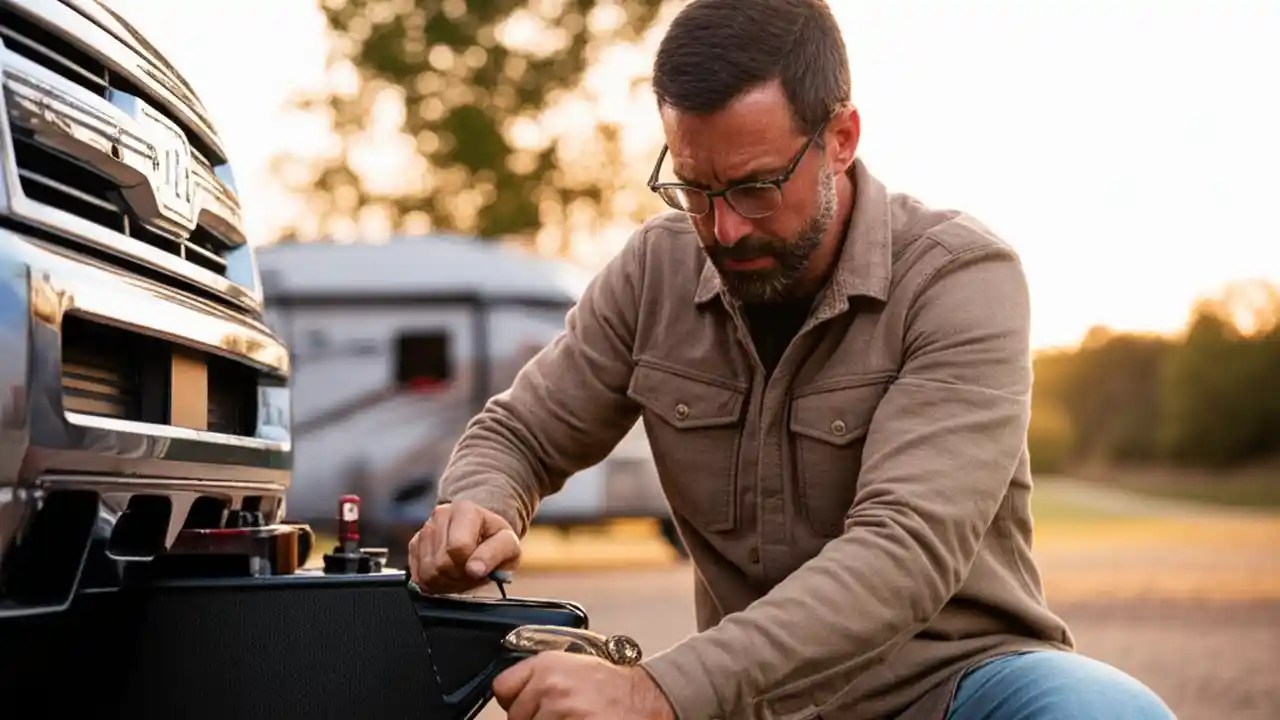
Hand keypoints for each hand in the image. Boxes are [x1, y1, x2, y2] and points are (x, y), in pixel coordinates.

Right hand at [408, 500, 520, 593]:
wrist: (481, 533)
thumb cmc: (495, 539)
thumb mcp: (508, 545)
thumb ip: (494, 555)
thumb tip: (474, 570)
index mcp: (465, 510)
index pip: (458, 548)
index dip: (471, 566)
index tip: (481, 566)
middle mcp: (440, 515)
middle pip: (441, 562)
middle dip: (459, 576)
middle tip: (472, 572)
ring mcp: (424, 530)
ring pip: (427, 572)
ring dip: (447, 581)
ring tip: (461, 572)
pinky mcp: (414, 546)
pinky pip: (418, 576)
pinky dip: (434, 583)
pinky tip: (448, 575)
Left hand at [493, 652, 674, 719]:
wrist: (649, 700)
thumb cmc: (614, 687)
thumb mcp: (573, 667)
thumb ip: (540, 678)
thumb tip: (513, 700)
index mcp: (547, 664)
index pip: (502, 688)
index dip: (515, 701)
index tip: (528, 707)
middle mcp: (550, 685)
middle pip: (515, 716)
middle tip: (561, 716)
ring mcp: (561, 710)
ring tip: (574, 719)